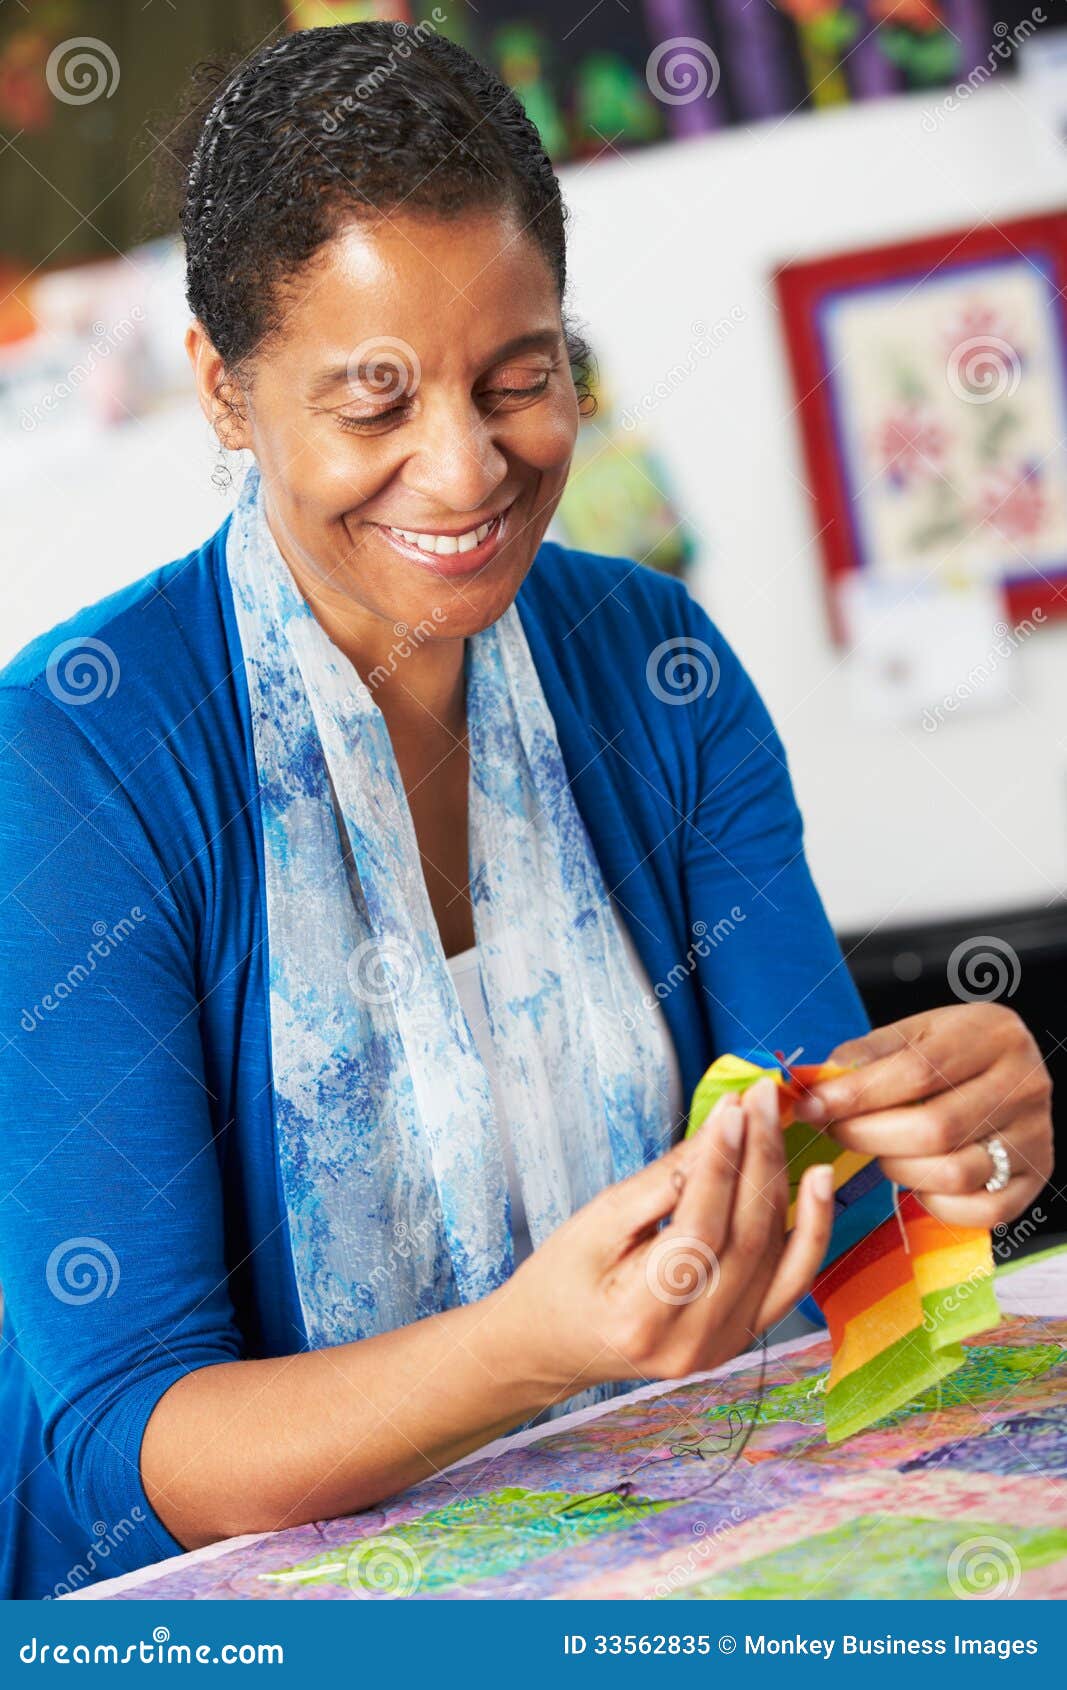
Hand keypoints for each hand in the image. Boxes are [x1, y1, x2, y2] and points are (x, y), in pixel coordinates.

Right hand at [504, 1078, 834, 1400]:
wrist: (555, 1344)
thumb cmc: (563, 1277)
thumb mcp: (598, 1223)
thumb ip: (663, 1183)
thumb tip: (720, 1130)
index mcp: (640, 1318)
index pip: (697, 1231)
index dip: (720, 1166)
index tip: (732, 1108)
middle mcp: (691, 1344)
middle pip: (744, 1240)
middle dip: (756, 1159)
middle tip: (760, 1098)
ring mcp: (722, 1348)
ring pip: (774, 1256)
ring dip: (783, 1182)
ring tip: (782, 1121)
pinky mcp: (740, 1339)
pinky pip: (789, 1281)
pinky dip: (809, 1232)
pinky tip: (819, 1184)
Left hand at [805, 1004, 1053, 1228]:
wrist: (1012, 1071)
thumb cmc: (956, 1051)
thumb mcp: (917, 1032)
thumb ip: (868, 1053)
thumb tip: (817, 1082)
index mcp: (992, 1034)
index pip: (917, 1071)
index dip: (857, 1094)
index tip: (813, 1105)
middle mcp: (1025, 1084)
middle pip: (934, 1128)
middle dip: (868, 1135)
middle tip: (838, 1131)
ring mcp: (1036, 1134)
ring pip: (953, 1173)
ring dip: (899, 1169)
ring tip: (884, 1150)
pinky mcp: (1039, 1176)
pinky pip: (980, 1210)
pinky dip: (937, 1202)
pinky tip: (922, 1177)